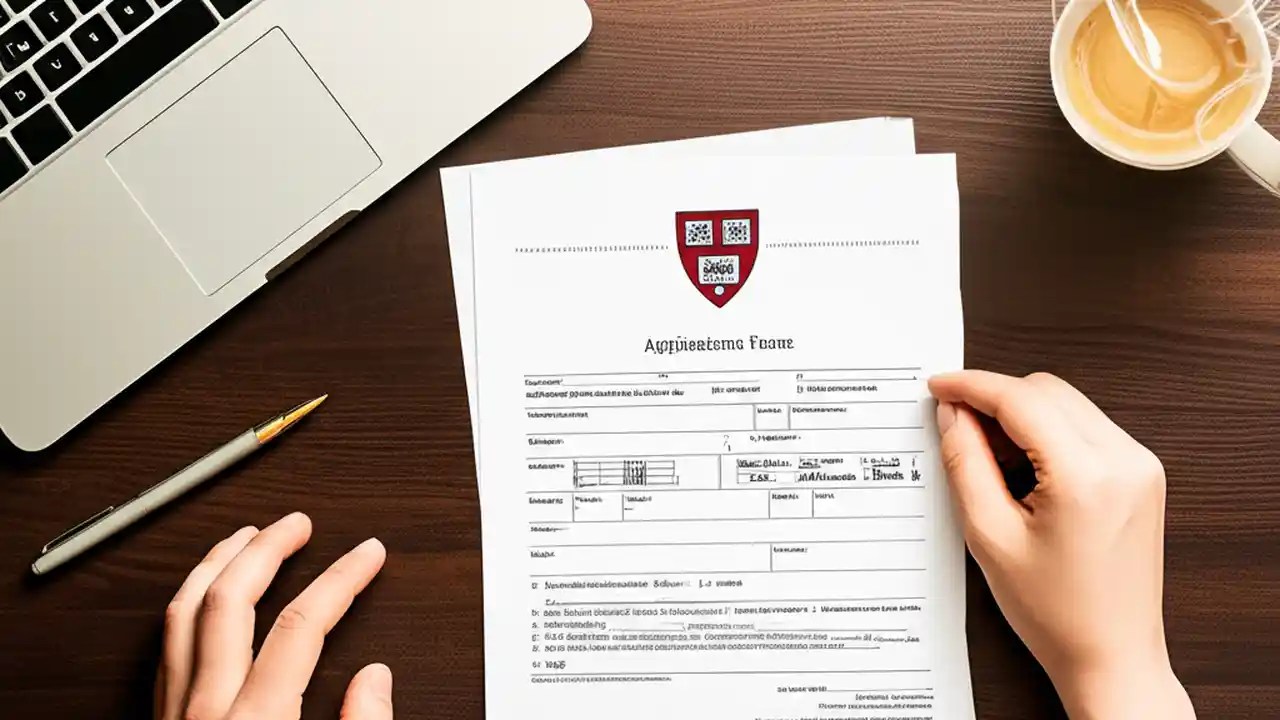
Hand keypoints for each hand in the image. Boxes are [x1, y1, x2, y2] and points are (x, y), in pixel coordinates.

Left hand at [154, 513, 390, 719]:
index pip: (299, 626)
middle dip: (267, 550)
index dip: (340, 580)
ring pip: (184, 614)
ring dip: (218, 563)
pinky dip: (189, 601)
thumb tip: (374, 678)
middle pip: (229, 602)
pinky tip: (206, 591)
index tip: (367, 555)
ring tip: (246, 537)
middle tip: (297, 525)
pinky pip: (167, 644)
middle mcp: (206, 709)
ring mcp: (174, 712)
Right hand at [929, 371, 1193, 719]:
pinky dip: (1048, 432)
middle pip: (1046, 391)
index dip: (972, 386)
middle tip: (958, 429)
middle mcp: (1124, 461)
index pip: (1021, 399)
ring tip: (992, 460)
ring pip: (1066, 403)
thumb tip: (953, 414)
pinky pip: (1087, 426)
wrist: (1112, 655)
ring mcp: (1140, 465)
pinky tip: (1025, 467)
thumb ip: (966, 463)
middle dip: (996, 400)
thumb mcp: (990, 536)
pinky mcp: (1142, 473)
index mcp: (1087, 477)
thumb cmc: (1057, 613)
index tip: (939, 386)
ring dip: (1022, 415)